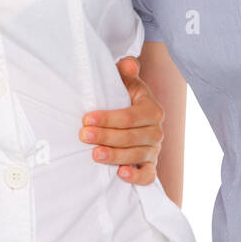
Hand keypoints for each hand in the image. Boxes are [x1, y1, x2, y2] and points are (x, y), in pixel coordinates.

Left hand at [78, 56, 163, 184]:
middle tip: (84, 136)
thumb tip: (128, 64)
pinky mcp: (150, 165)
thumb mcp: (126, 80)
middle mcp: (156, 130)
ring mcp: (154, 149)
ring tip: (95, 155)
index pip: (131, 116)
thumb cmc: (124, 96)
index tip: (87, 119)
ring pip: (137, 155)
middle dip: (106, 136)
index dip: (109, 118)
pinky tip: (120, 174)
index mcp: (152, 109)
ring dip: (116, 156)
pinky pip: (148, 175)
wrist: (131, 114)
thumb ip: (127, 70)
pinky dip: (137, 177)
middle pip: (132, 137)